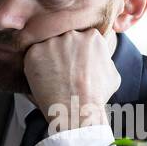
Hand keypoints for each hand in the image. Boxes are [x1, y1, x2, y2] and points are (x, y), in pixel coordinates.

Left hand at [22, 17, 119, 133]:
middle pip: (64, 39)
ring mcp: (52, 42)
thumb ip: (104, 59)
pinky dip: (36, 68)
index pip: (82, 37)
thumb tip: (100, 57)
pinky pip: (33, 56)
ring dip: (49, 59)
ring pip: (47, 47)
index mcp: (92, 36)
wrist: (77, 111)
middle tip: (64, 72)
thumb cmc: (96, 97)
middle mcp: (72, 34)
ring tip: (54, 78)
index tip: (76, 64)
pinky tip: (44, 81)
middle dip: (63, 53)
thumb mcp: (112, 74)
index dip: (78, 52)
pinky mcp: (35, 52)